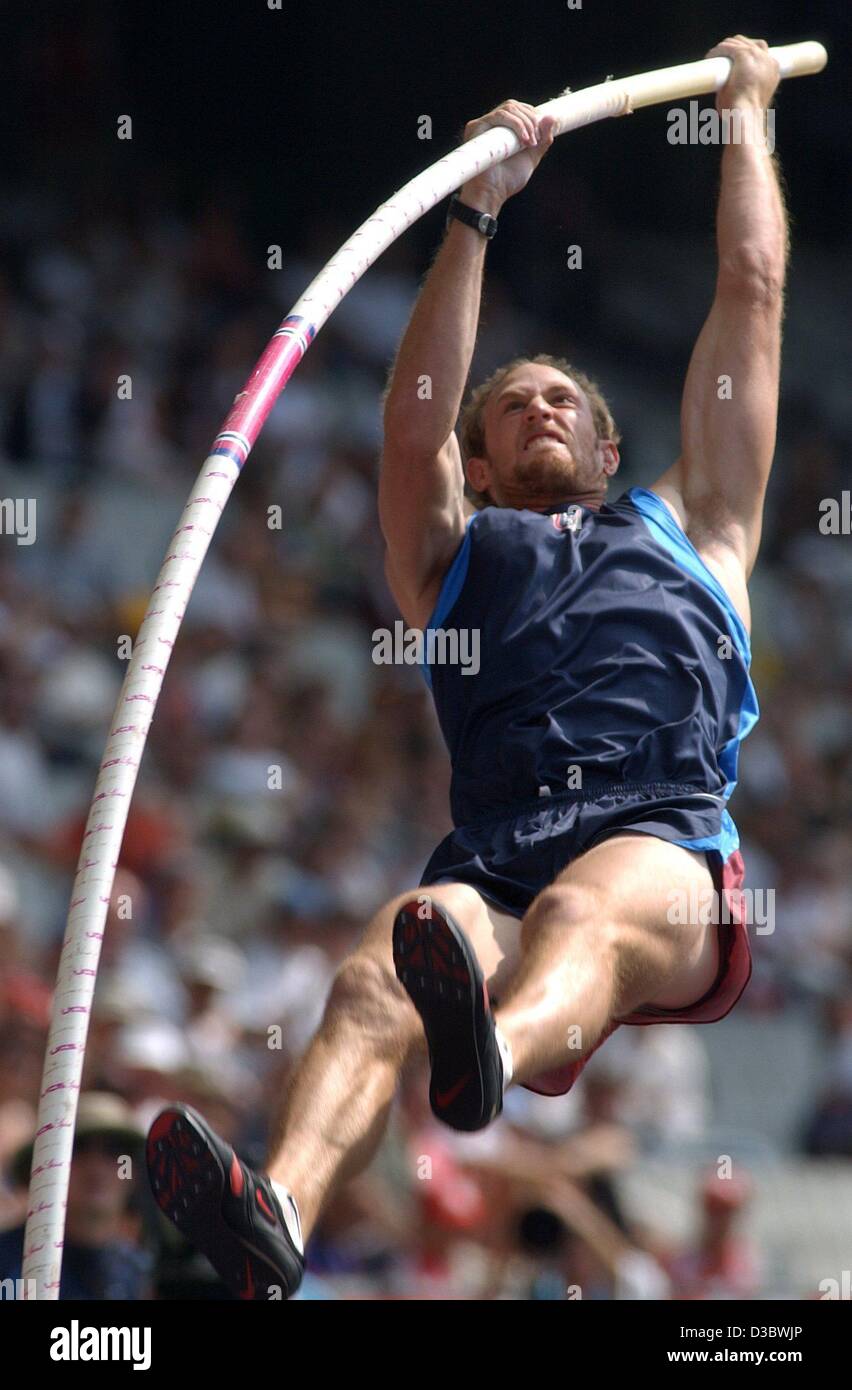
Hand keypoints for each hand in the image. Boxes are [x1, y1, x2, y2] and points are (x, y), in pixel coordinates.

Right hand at [458, 100, 556, 215]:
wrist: (493, 193)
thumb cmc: (508, 180)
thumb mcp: (532, 157)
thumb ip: (543, 139)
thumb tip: (551, 117)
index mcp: (503, 129)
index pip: (520, 110)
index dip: (533, 116)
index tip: (542, 134)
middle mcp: (492, 124)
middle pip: (515, 106)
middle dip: (531, 120)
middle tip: (537, 140)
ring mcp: (484, 125)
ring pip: (509, 108)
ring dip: (525, 123)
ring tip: (530, 143)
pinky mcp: (477, 127)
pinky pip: (499, 115)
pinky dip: (516, 124)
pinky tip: (523, 139)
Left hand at [706, 35, 779, 110]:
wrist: (746, 115)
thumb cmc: (745, 115)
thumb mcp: (751, 99)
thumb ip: (745, 89)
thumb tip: (727, 87)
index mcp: (773, 69)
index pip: (761, 52)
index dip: (746, 53)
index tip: (733, 60)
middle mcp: (768, 60)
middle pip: (750, 43)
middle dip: (735, 47)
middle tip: (721, 57)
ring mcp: (757, 55)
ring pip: (739, 42)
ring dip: (725, 47)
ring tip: (714, 56)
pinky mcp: (744, 55)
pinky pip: (728, 47)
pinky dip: (718, 50)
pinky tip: (710, 56)